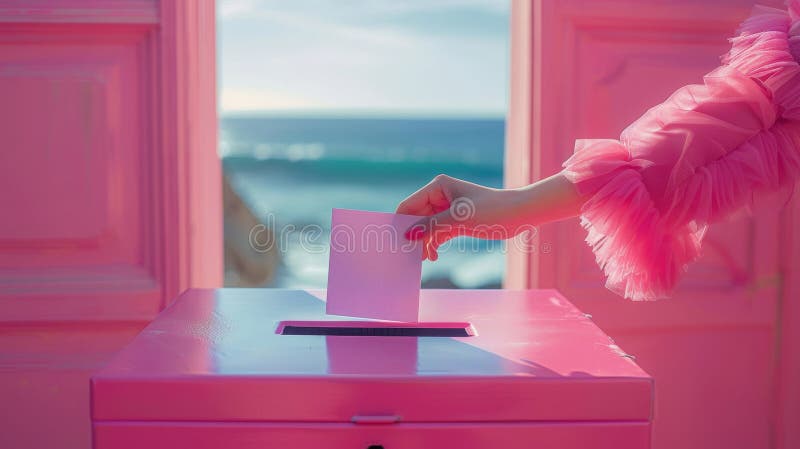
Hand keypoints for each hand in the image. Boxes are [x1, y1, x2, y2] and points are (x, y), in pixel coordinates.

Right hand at [395, 174, 529, 260]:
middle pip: (416, 217)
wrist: (520, 214)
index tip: (396, 242)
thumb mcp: (458, 219)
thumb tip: (408, 236)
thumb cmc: (492, 210)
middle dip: (413, 235)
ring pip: (426, 228)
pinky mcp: (455, 221)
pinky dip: (434, 244)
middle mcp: (439, 195)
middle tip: (410, 256)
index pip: (409, 205)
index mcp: (437, 186)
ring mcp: (447, 209)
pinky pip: (437, 233)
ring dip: (424, 243)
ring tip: (426, 259)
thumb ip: (431, 227)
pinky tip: (434, 256)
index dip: (401, 222)